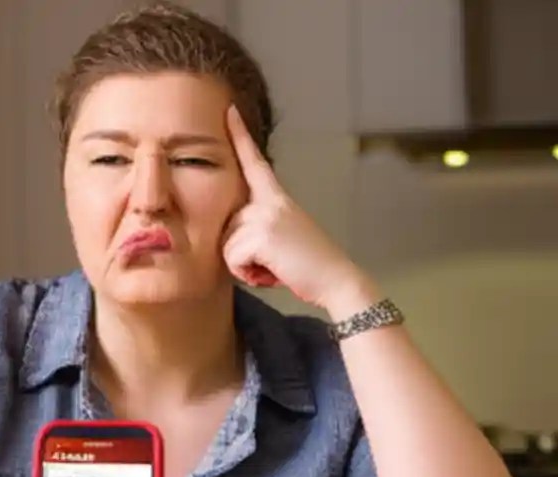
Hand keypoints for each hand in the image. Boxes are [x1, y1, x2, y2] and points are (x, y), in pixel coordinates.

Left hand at [221, 106, 378, 318]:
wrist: (337, 281)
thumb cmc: (307, 266)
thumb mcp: (282, 235)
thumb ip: (257, 224)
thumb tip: (229, 233)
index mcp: (277, 198)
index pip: (255, 162)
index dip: (240, 136)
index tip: (229, 110)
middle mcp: (270, 201)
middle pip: (225, 225)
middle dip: (242, 253)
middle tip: (275, 260)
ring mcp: (266, 215)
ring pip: (226, 245)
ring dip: (246, 265)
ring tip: (276, 265)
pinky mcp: (261, 234)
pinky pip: (232, 259)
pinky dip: (248, 274)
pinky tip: (273, 272)